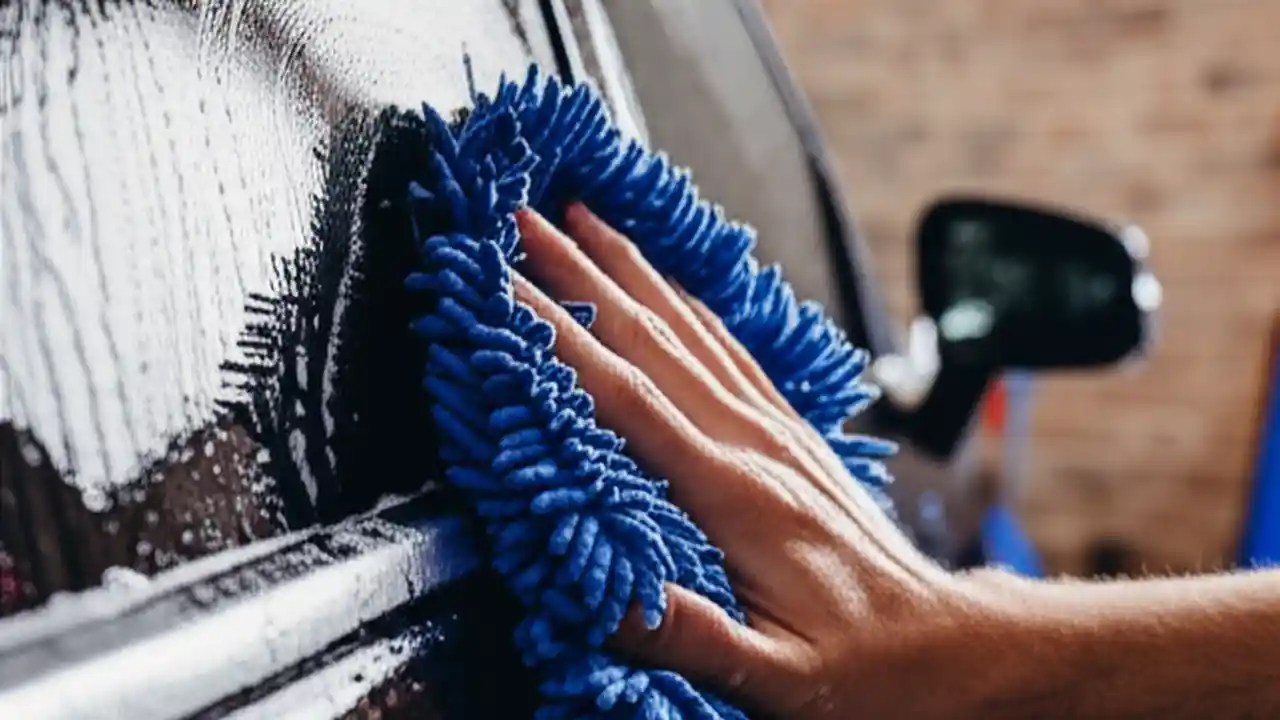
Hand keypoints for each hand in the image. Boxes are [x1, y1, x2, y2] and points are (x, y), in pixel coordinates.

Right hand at [513, 205, 1006, 718]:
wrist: (941, 643)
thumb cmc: (860, 665)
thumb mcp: (777, 677)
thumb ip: (692, 637)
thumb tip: (606, 603)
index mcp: (736, 494)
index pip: (627, 396)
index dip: (561, 337)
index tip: (508, 289)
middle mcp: (754, 443)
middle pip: (650, 338)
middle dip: (580, 273)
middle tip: (523, 220)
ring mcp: (776, 430)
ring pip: (689, 327)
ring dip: (630, 268)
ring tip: (584, 218)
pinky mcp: (791, 433)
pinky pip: (730, 347)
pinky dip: (688, 302)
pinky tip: (666, 281)